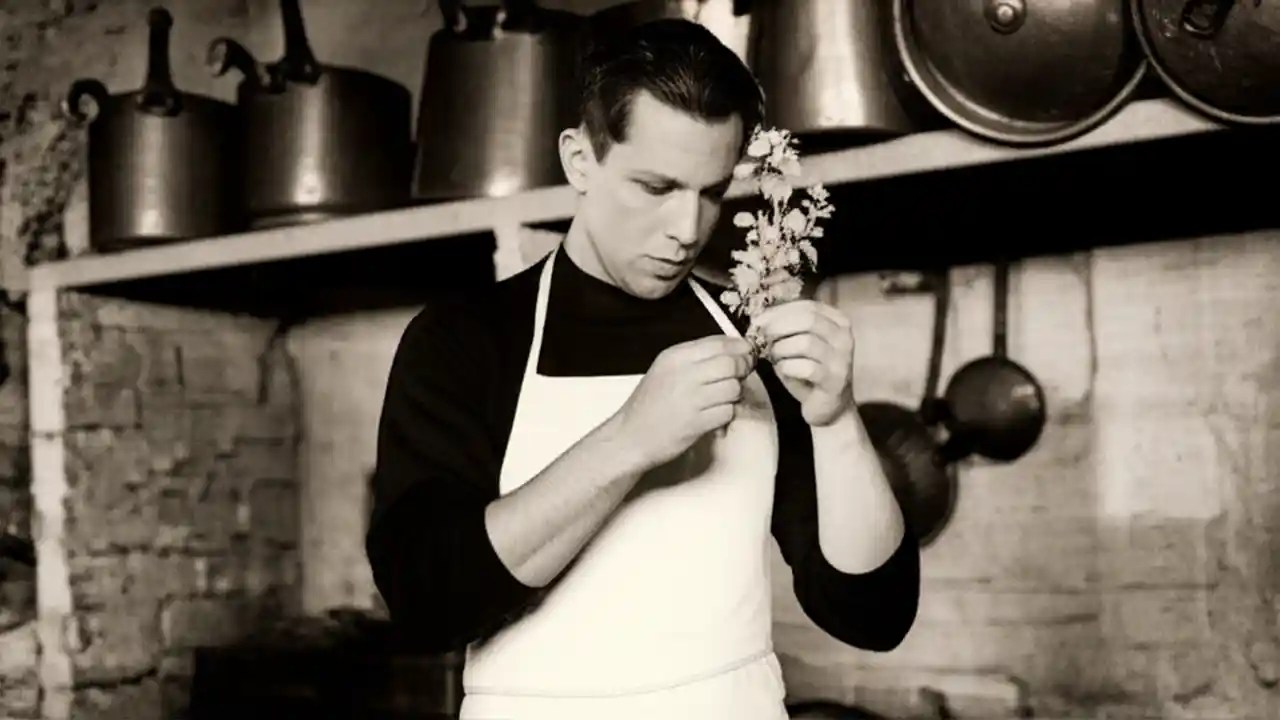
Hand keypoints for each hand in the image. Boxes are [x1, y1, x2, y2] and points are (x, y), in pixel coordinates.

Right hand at [614, 335, 755, 466]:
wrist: (630, 436)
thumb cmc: (649, 404)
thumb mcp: (665, 369)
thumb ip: (696, 358)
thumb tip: (735, 351)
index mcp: (675, 356)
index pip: (719, 342)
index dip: (740, 347)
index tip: (747, 353)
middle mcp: (683, 373)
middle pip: (731, 363)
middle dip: (743, 369)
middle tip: (743, 375)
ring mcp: (690, 399)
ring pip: (733, 387)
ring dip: (734, 395)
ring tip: (723, 400)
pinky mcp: (697, 422)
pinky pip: (728, 412)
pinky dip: (727, 415)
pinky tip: (715, 416)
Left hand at [752, 299, 854, 426]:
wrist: (829, 408)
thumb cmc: (809, 372)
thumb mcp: (798, 344)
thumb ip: (786, 328)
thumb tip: (760, 320)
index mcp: (838, 322)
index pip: (807, 306)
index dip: (780, 311)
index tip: (759, 321)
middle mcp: (844, 337)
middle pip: (808, 319)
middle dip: (778, 327)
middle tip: (761, 337)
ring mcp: (842, 359)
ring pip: (805, 343)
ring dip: (781, 349)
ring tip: (774, 358)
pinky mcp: (835, 381)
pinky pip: (806, 367)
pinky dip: (788, 367)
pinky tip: (784, 370)